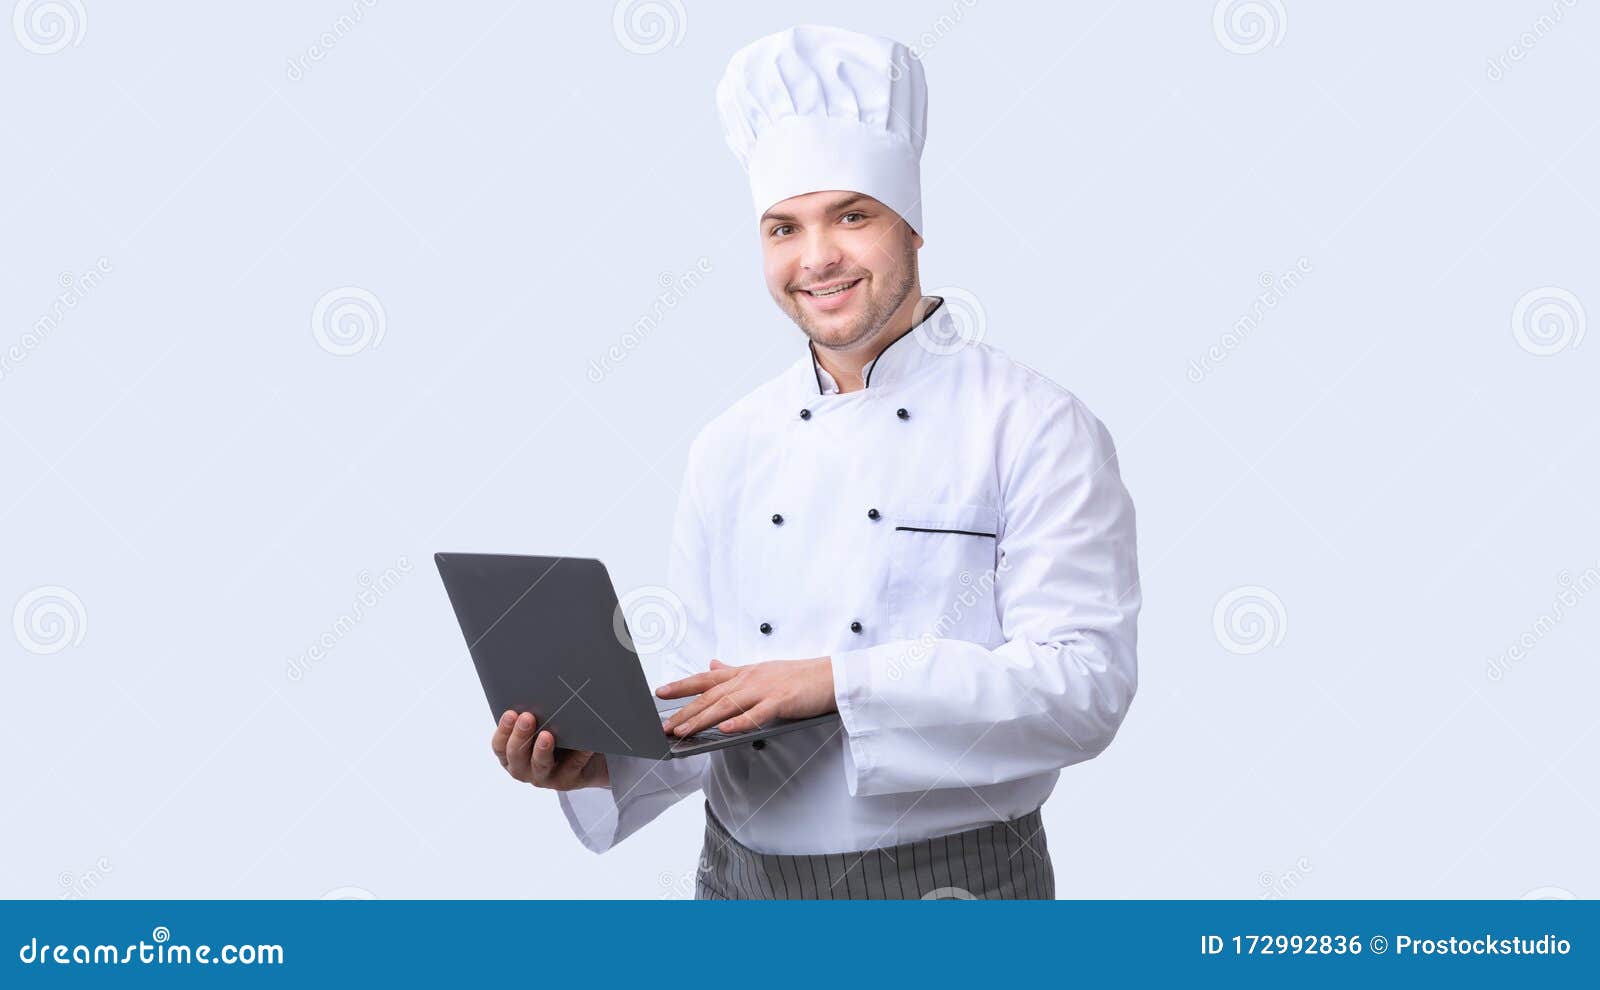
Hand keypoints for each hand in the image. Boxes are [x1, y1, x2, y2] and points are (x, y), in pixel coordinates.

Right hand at [491, 710, 608, 789]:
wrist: (584, 762)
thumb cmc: (556, 738)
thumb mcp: (540, 728)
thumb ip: (533, 718)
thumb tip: (535, 694)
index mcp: (511, 756)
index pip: (500, 746)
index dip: (503, 731)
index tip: (510, 713)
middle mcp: (524, 769)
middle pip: (516, 756)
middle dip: (520, 736)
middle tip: (527, 717)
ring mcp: (546, 777)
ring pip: (540, 765)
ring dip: (542, 749)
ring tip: (547, 735)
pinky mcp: (567, 781)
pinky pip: (572, 766)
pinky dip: (577, 754)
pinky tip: (582, 743)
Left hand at [657, 658, 835, 736]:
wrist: (830, 677)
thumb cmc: (799, 676)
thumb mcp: (762, 669)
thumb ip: (735, 670)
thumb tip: (713, 663)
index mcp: (744, 672)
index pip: (707, 677)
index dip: (682, 685)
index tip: (660, 692)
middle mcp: (750, 679)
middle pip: (711, 695)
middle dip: (686, 710)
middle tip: (666, 726)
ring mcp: (765, 689)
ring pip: (727, 705)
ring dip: (703, 719)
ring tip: (684, 732)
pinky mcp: (781, 701)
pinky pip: (757, 714)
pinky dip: (740, 722)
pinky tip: (724, 731)